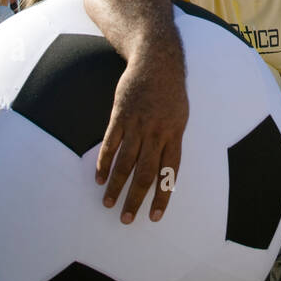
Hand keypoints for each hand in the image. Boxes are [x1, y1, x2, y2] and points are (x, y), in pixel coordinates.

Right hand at [95, 48, 188, 222]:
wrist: (157, 61)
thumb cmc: (171, 91)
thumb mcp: (181, 116)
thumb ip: (172, 141)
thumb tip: (165, 168)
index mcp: (175, 135)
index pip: (169, 174)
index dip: (162, 197)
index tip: (154, 217)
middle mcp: (157, 133)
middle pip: (145, 173)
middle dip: (135, 199)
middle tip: (126, 219)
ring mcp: (137, 125)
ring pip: (125, 163)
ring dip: (116, 186)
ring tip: (108, 204)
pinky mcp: (120, 116)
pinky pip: (110, 144)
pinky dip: (104, 163)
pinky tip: (99, 178)